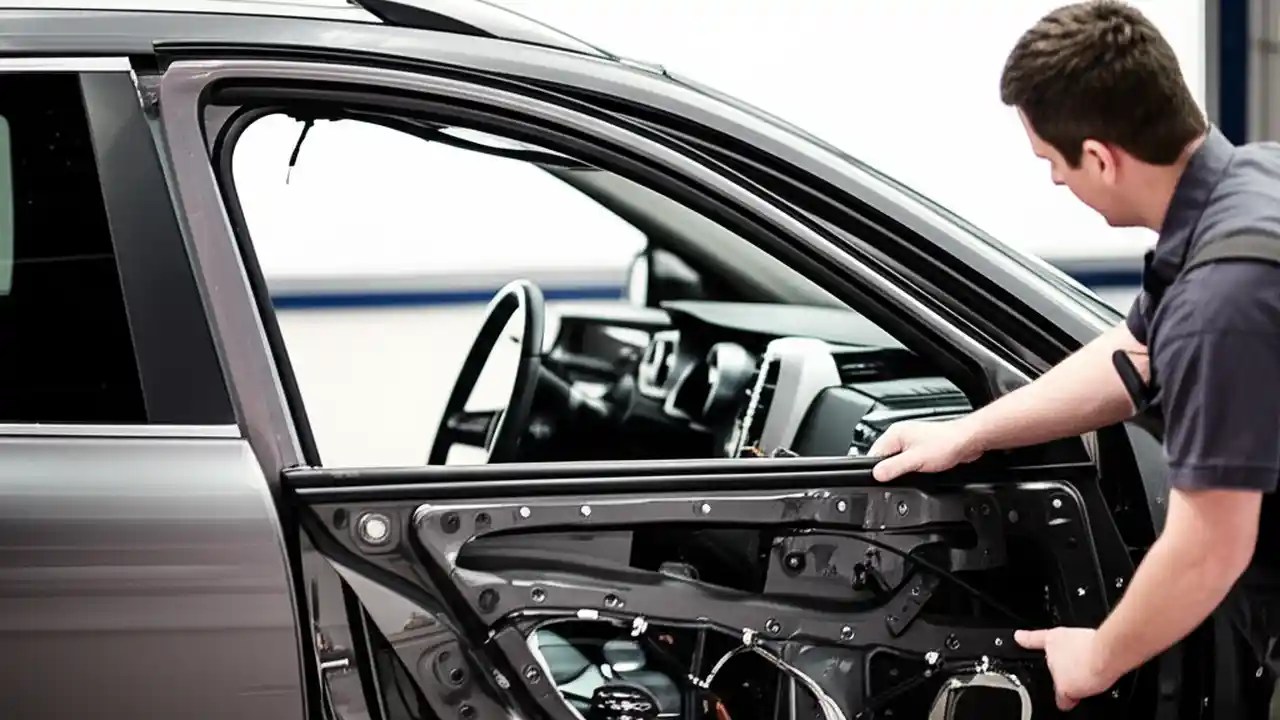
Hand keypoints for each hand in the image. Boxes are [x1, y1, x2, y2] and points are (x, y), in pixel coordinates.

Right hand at [866, 419, 982, 481]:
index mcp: (895, 434)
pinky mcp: (919, 447)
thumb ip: (893, 468)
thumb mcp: (915, 460)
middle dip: (890, 470)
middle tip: (902, 476)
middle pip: (884, 457)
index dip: (876, 469)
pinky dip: (911, 466)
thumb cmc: (946, 444)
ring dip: (902, 468)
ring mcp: (910, 440)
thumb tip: (876, 474)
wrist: (967, 441)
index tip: (882, 479)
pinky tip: (919, 470)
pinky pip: (907, 459)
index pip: (874, 453)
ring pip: (896, 459)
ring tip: (914, 471)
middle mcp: (901, 435)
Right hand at [1015, 627, 1118, 710]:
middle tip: (1069, 679)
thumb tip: (1064, 701)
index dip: (1026, 639)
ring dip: (1082, 664)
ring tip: (1089, 680)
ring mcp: (1084, 638)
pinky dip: (1098, 667)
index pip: (1034, 639)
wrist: (1111, 658)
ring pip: (1078, 654)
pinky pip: (1096, 657)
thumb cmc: (1087, 664)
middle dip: (1062, 663)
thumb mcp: (1065, 688)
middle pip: (1058, 651)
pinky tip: (1102, 677)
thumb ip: (1061, 693)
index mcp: (1050, 641)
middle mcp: (1066, 636)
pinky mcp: (1102, 644)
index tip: (1019, 636)